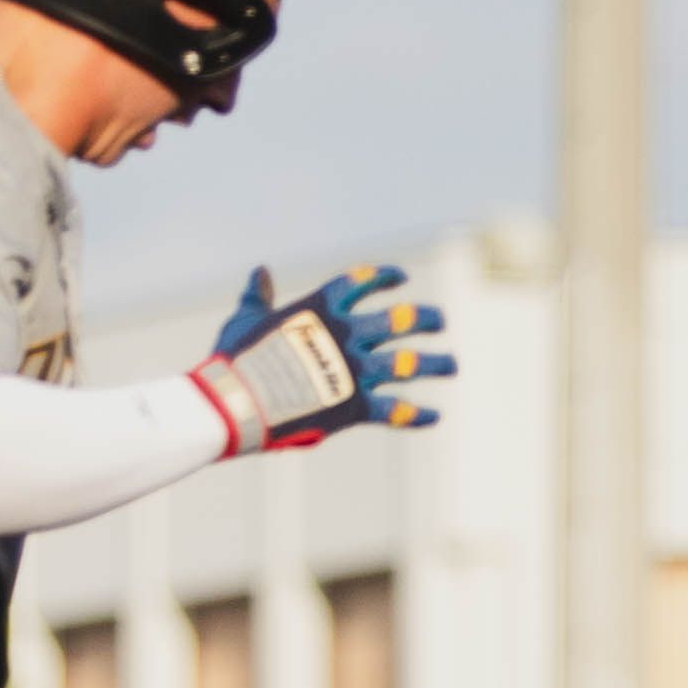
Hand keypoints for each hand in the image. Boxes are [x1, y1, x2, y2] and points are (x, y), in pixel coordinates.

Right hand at [198, 264, 454, 451]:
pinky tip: (435, 416)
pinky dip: (418, 415)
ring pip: (410, 363)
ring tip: (452, 365)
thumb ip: (259, 295)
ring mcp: (356, 370)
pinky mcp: (357, 406)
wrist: (237, 403)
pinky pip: (397, 411)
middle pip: (401, 320)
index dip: (384, 276)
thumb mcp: (246, 318)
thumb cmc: (235, 359)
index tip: (401, 277)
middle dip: (426, 319)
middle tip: (440, 321)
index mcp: (321, 307)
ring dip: (436, 363)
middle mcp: (348, 334)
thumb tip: (260, 271)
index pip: (362, 281)